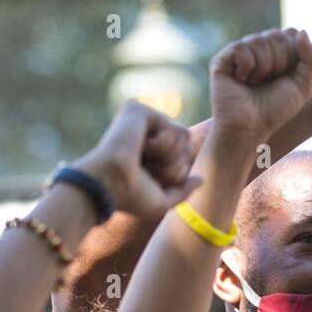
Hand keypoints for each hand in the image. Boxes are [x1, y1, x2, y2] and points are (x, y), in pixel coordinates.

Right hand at [76, 101, 199, 219]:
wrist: (109, 185)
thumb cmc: (130, 197)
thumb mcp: (161, 200)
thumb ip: (183, 190)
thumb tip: (202, 180)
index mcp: (148, 150)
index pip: (183, 157)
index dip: (174, 175)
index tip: (149, 180)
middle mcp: (144, 132)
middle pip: (186, 147)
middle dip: (173, 167)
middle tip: (146, 170)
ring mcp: (142, 119)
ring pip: (184, 137)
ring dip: (168, 158)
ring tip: (143, 159)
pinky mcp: (140, 110)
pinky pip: (175, 129)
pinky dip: (162, 146)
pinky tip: (140, 147)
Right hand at [210, 28, 311, 143]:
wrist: (249, 130)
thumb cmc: (275, 111)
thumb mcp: (303, 86)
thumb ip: (311, 58)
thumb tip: (302, 32)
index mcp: (276, 52)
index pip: (291, 34)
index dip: (293, 56)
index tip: (286, 77)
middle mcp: (257, 48)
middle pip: (277, 35)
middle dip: (280, 62)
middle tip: (268, 82)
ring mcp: (239, 52)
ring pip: (260, 40)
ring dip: (263, 68)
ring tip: (254, 84)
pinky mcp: (223, 59)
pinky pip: (243, 49)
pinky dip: (247, 69)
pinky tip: (240, 81)